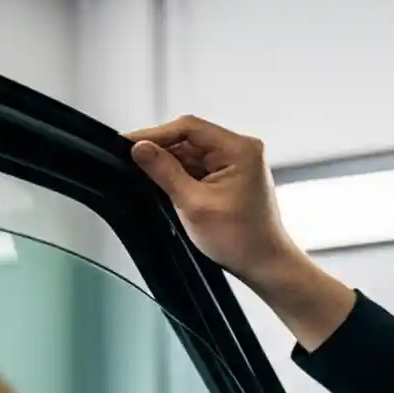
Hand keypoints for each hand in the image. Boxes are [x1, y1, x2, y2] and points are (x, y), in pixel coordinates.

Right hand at [124, 115, 303, 284]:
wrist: (263, 263)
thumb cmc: (241, 239)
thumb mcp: (194, 205)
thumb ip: (165, 172)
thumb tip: (141, 148)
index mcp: (239, 149)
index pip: (189, 128)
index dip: (155, 134)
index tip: (130, 142)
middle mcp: (240, 150)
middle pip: (189, 139)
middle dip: (161, 152)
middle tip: (133, 162)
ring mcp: (236, 163)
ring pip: (191, 154)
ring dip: (170, 167)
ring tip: (151, 182)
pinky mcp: (230, 176)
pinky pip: (198, 167)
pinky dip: (181, 177)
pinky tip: (168, 188)